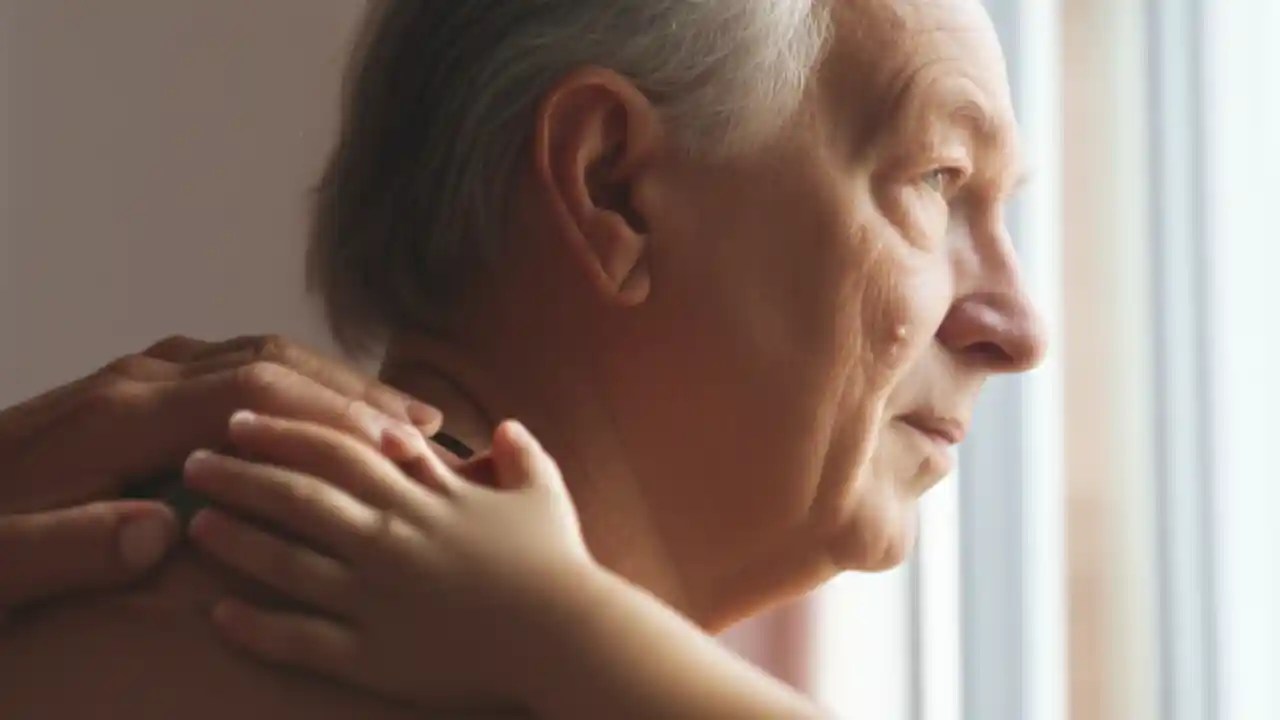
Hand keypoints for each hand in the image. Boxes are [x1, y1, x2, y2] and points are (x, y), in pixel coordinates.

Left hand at [0, 334, 442, 612]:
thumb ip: (68, 549)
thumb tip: (161, 534)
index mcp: (116, 417)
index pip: (248, 394)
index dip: (329, 415)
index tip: (394, 444)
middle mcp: (136, 380)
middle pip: (268, 362)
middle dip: (353, 392)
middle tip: (424, 425)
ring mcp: (138, 376)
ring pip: (258, 357)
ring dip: (333, 383)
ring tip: (398, 416)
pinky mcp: (138, 387)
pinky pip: (237, 367)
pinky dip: (298, 385)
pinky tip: (329, 412)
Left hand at [183, 411, 592, 709]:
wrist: (568, 636)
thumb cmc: (558, 563)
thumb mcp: (543, 493)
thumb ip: (519, 454)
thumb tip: (504, 427)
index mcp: (421, 499)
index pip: (338, 448)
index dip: (287, 429)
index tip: (244, 420)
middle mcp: (388, 540)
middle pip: (297, 497)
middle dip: (241, 475)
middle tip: (197, 461)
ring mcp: (375, 598)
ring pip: (286, 562)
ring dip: (236, 540)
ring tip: (197, 523)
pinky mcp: (374, 654)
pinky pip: (300, 640)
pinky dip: (256, 627)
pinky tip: (219, 615)